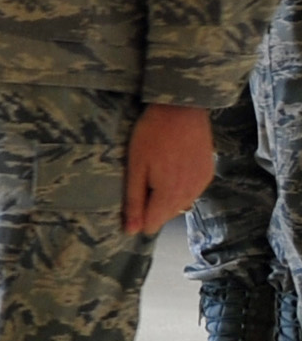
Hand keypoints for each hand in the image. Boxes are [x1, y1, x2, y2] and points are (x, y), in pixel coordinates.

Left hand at [124, 102, 215, 235]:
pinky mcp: (208, 173)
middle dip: (151, 205)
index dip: (138, 216)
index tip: (131, 198)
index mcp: (169, 195)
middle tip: (142, 178)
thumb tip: (132, 231)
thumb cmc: (152, 135)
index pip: (153, 224)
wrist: (183, 109)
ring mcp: (202, 184)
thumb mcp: (135, 167)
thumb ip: (134, 201)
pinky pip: (192, 191)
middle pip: (166, 214)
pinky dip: (180, 187)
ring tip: (156, 171)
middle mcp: (190, 194)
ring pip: (180, 204)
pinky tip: (171, 169)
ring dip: (166, 196)